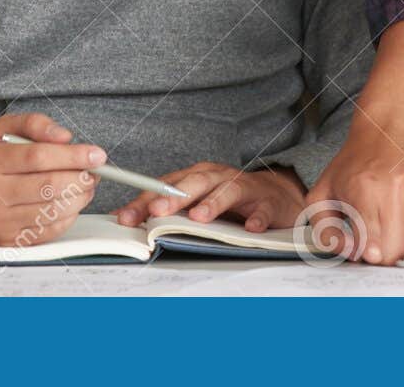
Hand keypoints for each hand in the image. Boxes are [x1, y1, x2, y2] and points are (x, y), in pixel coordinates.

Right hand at [0, 113, 104, 245]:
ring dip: (79, 198)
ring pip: (52, 211)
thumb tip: (65, 137)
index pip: (38, 157)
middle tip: (95, 170)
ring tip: (86, 185)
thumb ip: (34, 125)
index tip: (97, 154)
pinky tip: (70, 204)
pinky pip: (47, 232)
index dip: (73, 156)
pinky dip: (67, 217)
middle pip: (48, 186)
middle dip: (81, 178)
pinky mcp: (5, 242)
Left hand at [114, 162, 303, 230]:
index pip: (166, 186)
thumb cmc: (231, 199)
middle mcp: (218, 177)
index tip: (126, 218)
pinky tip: (251, 228)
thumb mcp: (198, 201)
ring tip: (198, 217)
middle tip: (156, 212)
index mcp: (197, 176)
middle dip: (174, 197)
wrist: (277, 194)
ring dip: (212, 204)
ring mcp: (244, 187)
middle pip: (195, 183)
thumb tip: (129, 221)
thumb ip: (168, 210)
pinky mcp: (267, 201)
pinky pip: (262, 210)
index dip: (145, 201)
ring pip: (227, 191)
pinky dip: (257, 218)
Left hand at [303, 119, 403, 264]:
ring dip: (397, 249)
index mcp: (363, 189)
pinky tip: (399, 222)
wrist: (394, 127)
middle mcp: (395, 191)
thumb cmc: (356, 162)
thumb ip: (325, 229)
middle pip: (392, 252)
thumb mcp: (323, 190)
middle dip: (380, 256)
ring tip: (385, 231)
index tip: (361, 250)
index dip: (363, 255)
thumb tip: (351, 254)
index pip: (369, 245)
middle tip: (371, 244)